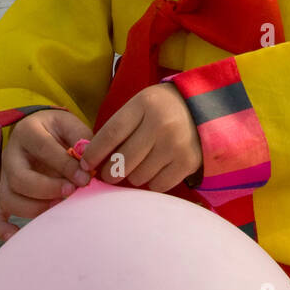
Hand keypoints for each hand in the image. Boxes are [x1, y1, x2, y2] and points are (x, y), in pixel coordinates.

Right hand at [0, 109, 92, 240]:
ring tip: (58, 206)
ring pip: (9, 198)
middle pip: (20, 178)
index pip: (43, 149)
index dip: (66, 166)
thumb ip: (81, 140)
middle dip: (48, 189)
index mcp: (28, 132)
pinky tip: (16, 235)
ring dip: (34, 208)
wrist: (40, 131)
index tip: (85, 178)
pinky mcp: (5, 193)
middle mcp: (11, 154)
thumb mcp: (71, 125)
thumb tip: (88, 162)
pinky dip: (2, 228)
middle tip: (71, 192)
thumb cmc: (59, 131)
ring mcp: (5, 176)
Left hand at [80, 83, 201, 191]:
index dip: (94, 153)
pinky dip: (152, 182)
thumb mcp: (140, 106)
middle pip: (123, 160)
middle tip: (108, 174)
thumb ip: (118, 127)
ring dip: (133, 176)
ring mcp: (176, 145)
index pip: (111, 134)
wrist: (204, 109)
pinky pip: (157, 185)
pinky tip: (155, 170)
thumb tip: (91, 157)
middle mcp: (160, 124)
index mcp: (144, 104)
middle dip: (110, 172)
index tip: (85, 164)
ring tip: (138, 166)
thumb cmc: (162, 109)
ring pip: (138, 176)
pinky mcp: (188, 162)